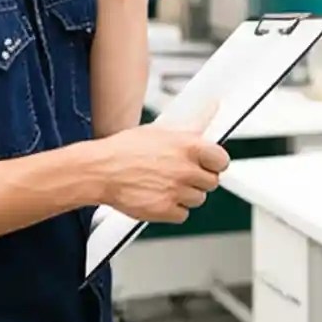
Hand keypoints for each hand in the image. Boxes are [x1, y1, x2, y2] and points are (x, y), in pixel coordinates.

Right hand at [93, 123, 229, 224]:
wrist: (99, 170)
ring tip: (166, 184)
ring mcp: (176, 191)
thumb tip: (212, 107)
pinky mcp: (164, 210)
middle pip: (212, 182)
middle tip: (182, 174)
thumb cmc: (125, 149)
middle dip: (199, 179)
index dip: (216, 163)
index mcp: (188, 146)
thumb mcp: (162, 129)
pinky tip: (160, 196)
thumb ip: (192, 123)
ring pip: (198, 199)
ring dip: (186, 194)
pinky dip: (173, 210)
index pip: (222, 160)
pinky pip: (182, 215)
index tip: (210, 163)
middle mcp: (185, 169)